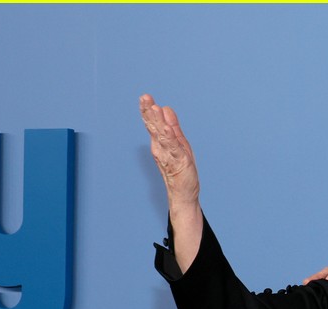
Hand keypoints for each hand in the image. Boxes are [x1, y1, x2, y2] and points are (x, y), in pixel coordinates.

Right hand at [139, 93, 199, 208]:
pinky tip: (167, 129)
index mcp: (160, 142)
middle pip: (154, 127)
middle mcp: (161, 147)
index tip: (144, 97)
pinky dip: (170, 138)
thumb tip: (166, 108)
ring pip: (162, 135)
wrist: (183, 193)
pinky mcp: (178, 161)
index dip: (148, 111)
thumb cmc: (180, 168)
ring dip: (158, 121)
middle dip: (149, 112)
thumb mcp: (179, 142)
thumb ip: (173, 126)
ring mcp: (168, 154)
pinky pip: (173, 148)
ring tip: (155, 108)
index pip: (152, 124)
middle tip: (144, 97)